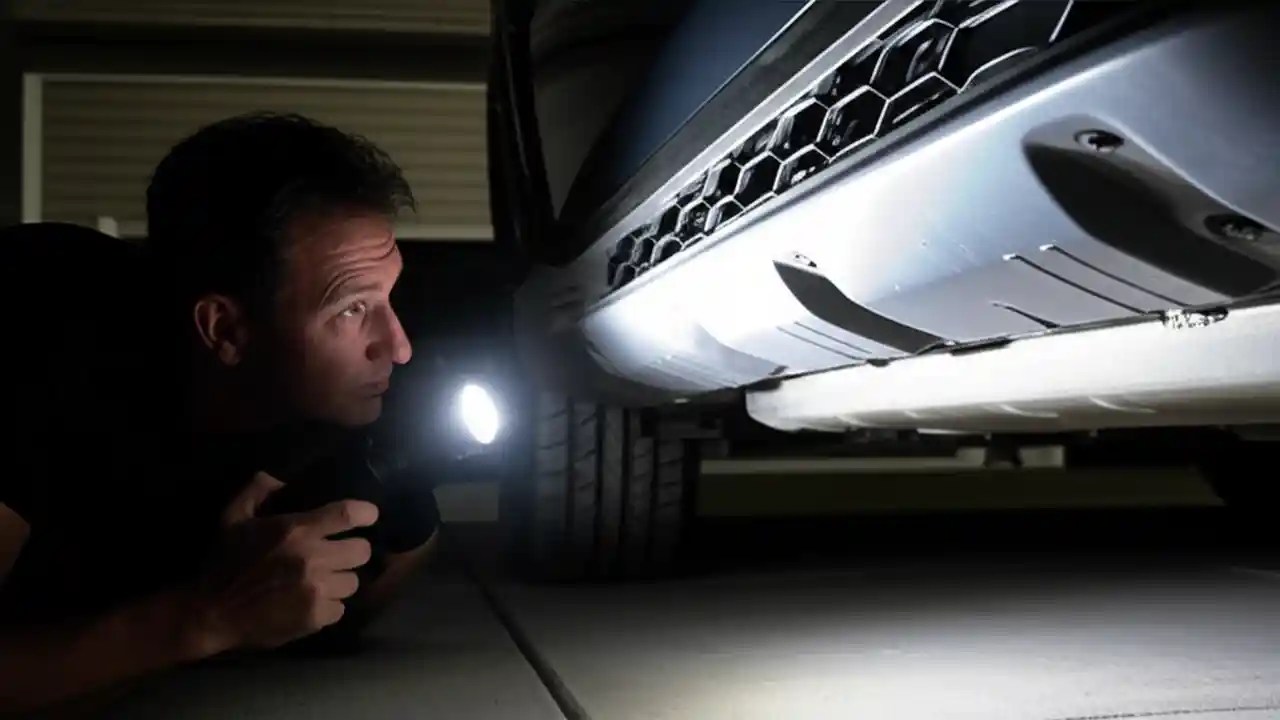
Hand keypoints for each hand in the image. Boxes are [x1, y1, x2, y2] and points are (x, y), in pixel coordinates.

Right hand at [190, 472, 378, 653]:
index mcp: (296, 530)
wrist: (210, 614)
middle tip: (337, 555)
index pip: (348, 514)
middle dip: (351, 551)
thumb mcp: (233, 517)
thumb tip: (282, 480)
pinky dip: (329, 606)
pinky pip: (341, 608)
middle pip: (362, 550)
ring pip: (353, 581)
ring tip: (322, 581)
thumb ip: (257, 491)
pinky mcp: (315, 618)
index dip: (366, 513)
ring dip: (340, 580)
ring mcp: (316, 590)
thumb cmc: (224, 563)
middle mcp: (312, 558)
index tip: (369, 517)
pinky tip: (312, 603)